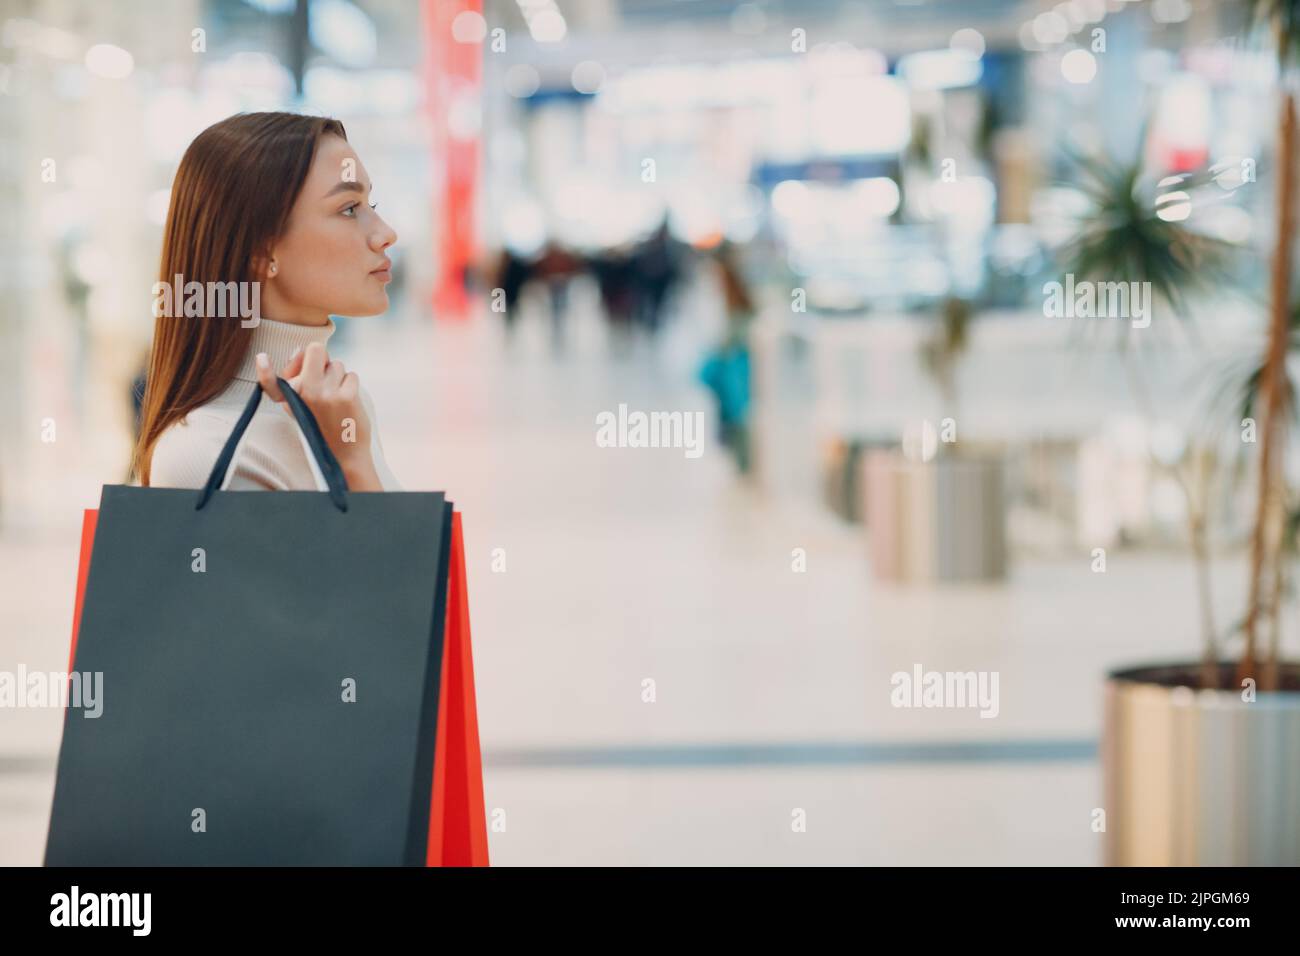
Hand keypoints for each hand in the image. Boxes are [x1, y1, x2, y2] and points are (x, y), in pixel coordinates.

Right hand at [255, 342, 373, 470]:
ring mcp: (325, 394)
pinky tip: (346, 401)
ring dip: (338, 377)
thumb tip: (299, 350)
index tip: (261, 358)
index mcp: (288, 398)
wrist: (343, 453)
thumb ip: (298, 375)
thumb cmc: (322, 423)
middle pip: (316, 349)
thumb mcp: (300, 404)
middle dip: (322, 357)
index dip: (264, 372)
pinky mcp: (346, 396)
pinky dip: (350, 385)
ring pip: (337, 364)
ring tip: (335, 397)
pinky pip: (351, 375)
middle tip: (324, 377)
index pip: (270, 384)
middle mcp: (302, 394)